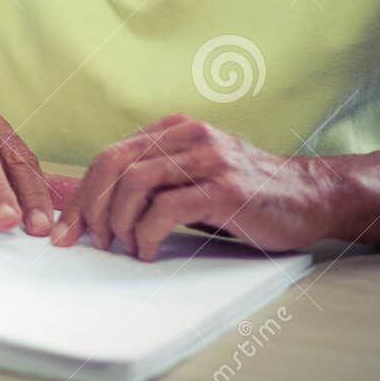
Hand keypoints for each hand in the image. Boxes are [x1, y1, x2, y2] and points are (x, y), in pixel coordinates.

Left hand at [51, 113, 336, 259]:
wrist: (313, 197)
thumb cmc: (249, 195)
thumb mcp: (195, 177)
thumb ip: (156, 182)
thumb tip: (100, 213)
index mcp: (174, 130)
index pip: (109, 156)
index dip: (82, 194)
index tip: (66, 230)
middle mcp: (187, 136)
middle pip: (113, 164)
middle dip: (90, 208)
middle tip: (87, 242)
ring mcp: (208, 159)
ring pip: (134, 182)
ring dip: (118, 221)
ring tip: (124, 247)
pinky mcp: (225, 188)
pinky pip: (166, 207)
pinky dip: (146, 233)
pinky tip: (148, 250)